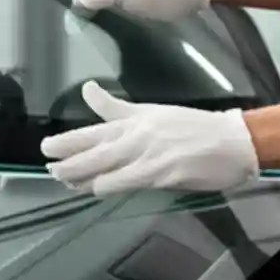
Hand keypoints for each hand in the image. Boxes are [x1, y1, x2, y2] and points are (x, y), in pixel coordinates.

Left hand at [41, 81, 259, 194]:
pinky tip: (97, 189)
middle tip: (48, 167)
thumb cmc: (192, 127)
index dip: (68, 140)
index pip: (93, 129)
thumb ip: (117, 108)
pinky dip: (108, 185)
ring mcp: (148, 154)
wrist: (232, 141)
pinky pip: (127, 181)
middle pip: (92, 149)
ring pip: (104, 167)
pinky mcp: (161, 173)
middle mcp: (136, 135)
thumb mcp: (151, 111)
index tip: (47, 147)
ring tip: (66, 182)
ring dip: (82, 177)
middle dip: (67, 160)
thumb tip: (89, 91)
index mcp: (134, 120)